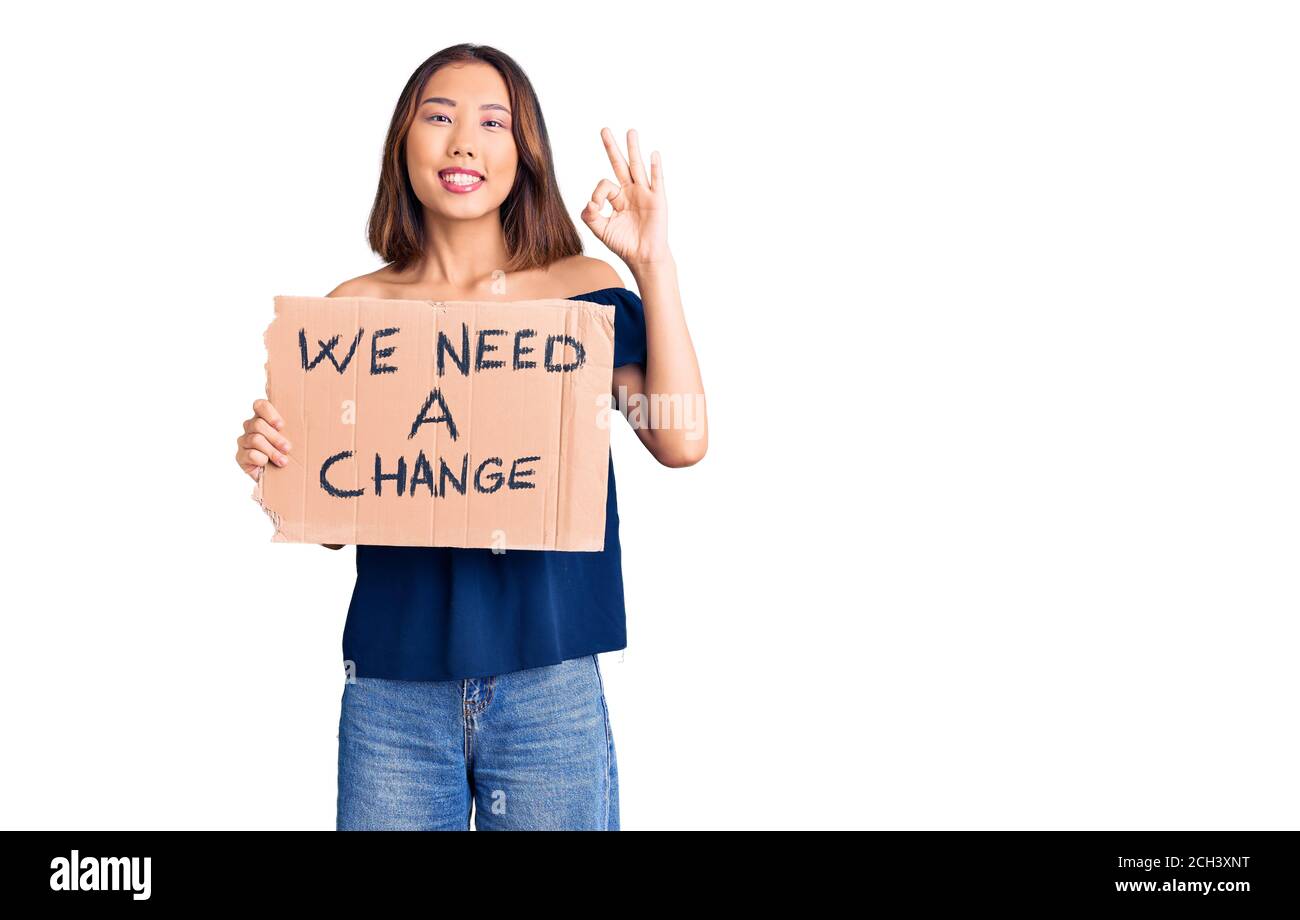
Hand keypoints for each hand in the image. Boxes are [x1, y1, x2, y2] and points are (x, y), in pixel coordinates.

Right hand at [236, 398, 290, 480]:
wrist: (279, 476)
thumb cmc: (287, 453)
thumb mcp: (292, 438)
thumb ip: (294, 428)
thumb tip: (310, 422)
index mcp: (263, 418)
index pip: (260, 405)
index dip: (269, 413)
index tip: (281, 426)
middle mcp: (251, 427)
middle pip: (258, 424)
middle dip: (275, 437)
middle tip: (287, 448)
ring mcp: (244, 441)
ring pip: (255, 439)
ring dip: (271, 451)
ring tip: (283, 461)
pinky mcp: (240, 456)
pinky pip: (249, 454)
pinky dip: (261, 459)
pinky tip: (266, 464)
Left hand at [581, 128, 670, 267]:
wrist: (643, 257)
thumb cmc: (624, 244)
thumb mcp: (601, 230)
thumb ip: (590, 215)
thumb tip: (588, 201)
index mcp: (618, 198)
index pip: (604, 185)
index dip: (598, 193)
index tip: (596, 206)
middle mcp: (631, 192)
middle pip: (620, 165)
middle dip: (612, 148)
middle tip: (604, 130)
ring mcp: (645, 194)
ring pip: (637, 167)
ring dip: (634, 149)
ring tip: (631, 131)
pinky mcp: (657, 200)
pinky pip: (656, 181)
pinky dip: (655, 168)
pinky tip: (654, 155)